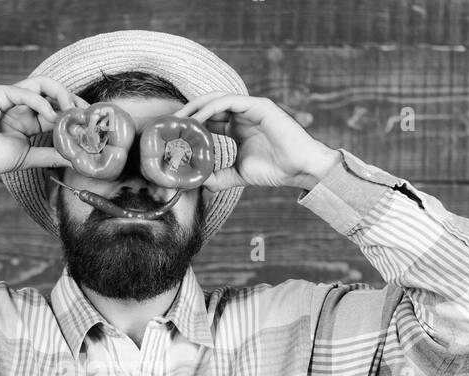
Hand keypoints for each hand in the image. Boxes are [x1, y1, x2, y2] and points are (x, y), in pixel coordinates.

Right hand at [0, 77, 88, 179]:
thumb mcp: (27, 157)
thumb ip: (49, 155)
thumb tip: (74, 158)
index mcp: (25, 117)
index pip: (55, 107)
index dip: (72, 112)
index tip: (89, 122)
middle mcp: (18, 103)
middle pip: (51, 90)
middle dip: (71, 99)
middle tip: (85, 113)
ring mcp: (7, 95)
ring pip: (41, 83)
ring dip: (60, 94)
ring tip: (71, 112)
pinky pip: (24, 92)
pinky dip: (41, 103)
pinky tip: (51, 117)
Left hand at [174, 93, 338, 191]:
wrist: (300, 169)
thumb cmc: (275, 170)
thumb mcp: (238, 174)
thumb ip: (218, 176)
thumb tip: (197, 182)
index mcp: (237, 128)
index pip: (208, 120)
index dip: (189, 125)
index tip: (171, 136)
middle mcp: (242, 115)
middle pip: (207, 106)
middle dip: (186, 113)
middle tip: (168, 125)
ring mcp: (250, 108)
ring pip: (215, 100)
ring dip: (194, 108)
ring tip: (178, 121)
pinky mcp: (258, 105)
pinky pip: (228, 101)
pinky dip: (210, 108)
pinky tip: (197, 120)